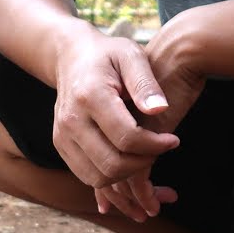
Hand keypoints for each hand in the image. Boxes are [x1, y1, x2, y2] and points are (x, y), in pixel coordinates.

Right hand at [51, 32, 178, 217]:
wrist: (72, 58)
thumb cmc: (108, 55)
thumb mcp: (132, 56)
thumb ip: (146, 83)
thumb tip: (160, 110)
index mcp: (90, 96)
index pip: (126, 137)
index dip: (155, 145)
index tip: (173, 140)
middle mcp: (71, 120)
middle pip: (111, 163)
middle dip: (143, 163)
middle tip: (161, 150)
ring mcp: (62, 136)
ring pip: (98, 177)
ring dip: (127, 175)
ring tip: (146, 156)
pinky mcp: (60, 146)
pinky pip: (87, 176)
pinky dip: (111, 176)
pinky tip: (129, 161)